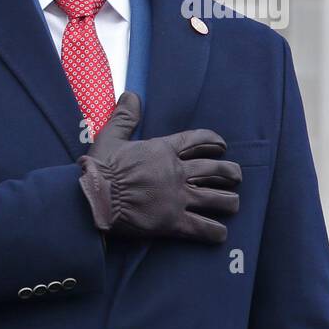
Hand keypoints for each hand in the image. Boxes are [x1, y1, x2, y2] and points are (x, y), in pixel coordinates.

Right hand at [78, 91, 241, 243]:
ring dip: (229, 201)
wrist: (93, 198)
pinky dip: (215, 232)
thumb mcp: (110, 136)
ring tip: (232, 204)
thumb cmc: (99, 168)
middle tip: (236, 176)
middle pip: (216, 170)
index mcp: (163, 150)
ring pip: (218, 199)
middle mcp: (177, 173)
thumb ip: (125, 117)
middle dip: (231, 173)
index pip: (197, 140)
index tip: (222, 146)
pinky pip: (203, 228)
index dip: (214, 141)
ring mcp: (178, 198)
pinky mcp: (173, 222)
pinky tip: (220, 234)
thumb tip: (131, 94)